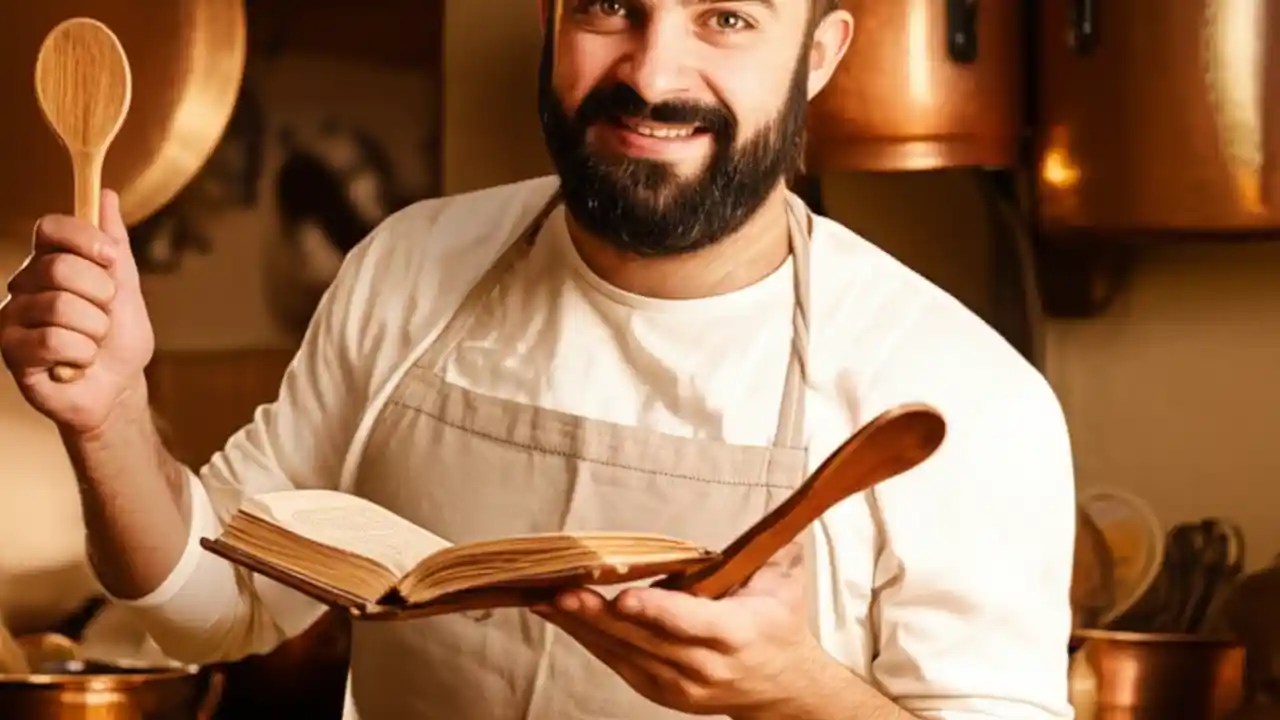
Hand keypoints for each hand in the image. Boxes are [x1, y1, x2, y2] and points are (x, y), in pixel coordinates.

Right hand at [0, 189, 154, 433]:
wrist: (117, 388)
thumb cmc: (118, 338)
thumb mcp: (126, 288)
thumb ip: (115, 245)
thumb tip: (109, 197)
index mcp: (48, 262)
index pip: (51, 228)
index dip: (84, 239)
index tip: (110, 259)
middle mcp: (23, 285)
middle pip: (60, 268)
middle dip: (100, 295)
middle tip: (105, 315)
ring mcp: (12, 317)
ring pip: (61, 308)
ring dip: (95, 331)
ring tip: (92, 344)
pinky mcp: (11, 351)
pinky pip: (54, 341)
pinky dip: (81, 356)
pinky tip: (76, 364)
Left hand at [534, 543, 830, 716]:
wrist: (782, 688)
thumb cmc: (778, 623)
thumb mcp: (785, 582)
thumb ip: (770, 547)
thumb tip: (773, 508)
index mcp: (736, 633)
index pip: (691, 623)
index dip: (656, 611)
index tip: (623, 597)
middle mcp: (704, 665)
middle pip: (645, 640)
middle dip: (600, 616)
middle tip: (562, 591)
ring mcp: (679, 684)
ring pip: (623, 652)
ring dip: (582, 625)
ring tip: (545, 597)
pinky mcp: (658, 691)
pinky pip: (616, 662)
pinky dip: (587, 637)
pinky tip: (560, 615)